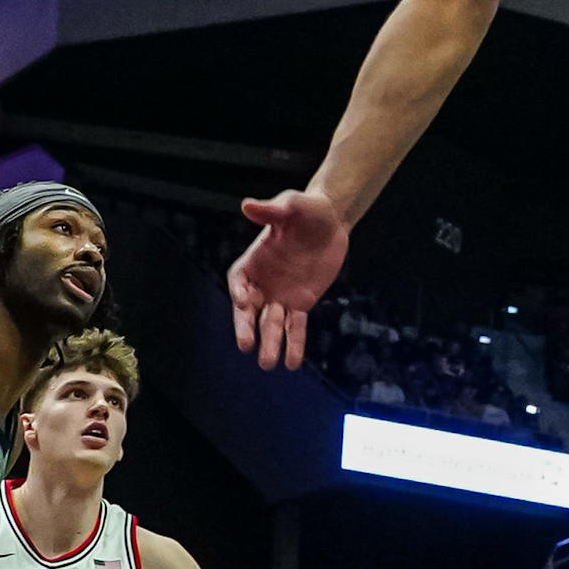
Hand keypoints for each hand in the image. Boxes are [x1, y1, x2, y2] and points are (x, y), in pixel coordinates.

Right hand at [229, 187, 347, 368]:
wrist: (330, 221)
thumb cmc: (305, 209)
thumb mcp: (290, 204)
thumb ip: (271, 210)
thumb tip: (248, 205)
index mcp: (252, 260)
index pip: (238, 281)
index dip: (239, 293)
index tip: (244, 303)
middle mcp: (262, 282)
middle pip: (249, 310)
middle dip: (247, 327)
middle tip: (246, 345)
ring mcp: (280, 295)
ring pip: (272, 323)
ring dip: (271, 342)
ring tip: (269, 363)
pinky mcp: (301, 303)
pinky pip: (296, 327)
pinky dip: (295, 343)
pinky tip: (293, 362)